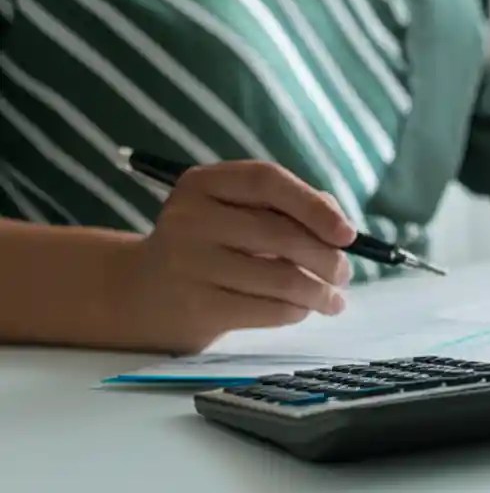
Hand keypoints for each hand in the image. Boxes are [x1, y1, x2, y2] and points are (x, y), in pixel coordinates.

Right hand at [114, 161, 357, 352]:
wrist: (138, 292)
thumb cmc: (208, 245)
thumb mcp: (233, 212)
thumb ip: (287, 208)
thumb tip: (340, 227)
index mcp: (204, 183)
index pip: (268, 181)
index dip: (315, 206)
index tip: (348, 234)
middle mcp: (190, 217)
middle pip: (280, 234)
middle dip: (327, 258)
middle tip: (345, 274)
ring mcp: (189, 263)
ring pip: (280, 278)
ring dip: (320, 292)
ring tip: (333, 300)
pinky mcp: (197, 307)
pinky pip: (267, 310)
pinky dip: (296, 311)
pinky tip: (302, 310)